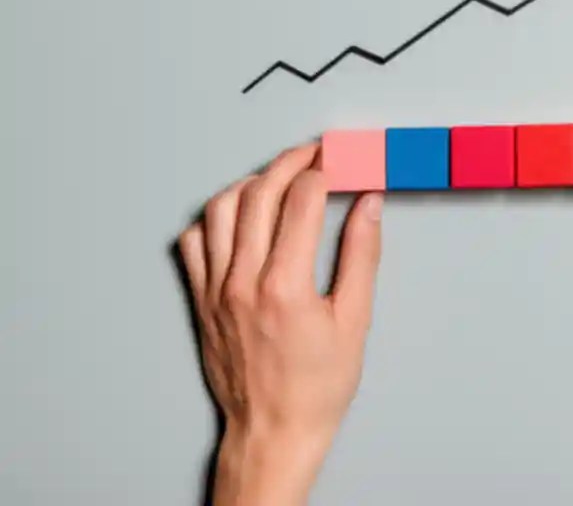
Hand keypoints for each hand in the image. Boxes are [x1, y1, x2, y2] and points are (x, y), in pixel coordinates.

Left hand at [177, 143, 383, 505]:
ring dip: (250, 183)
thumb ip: (361, 256)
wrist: (273, 430)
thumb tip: (368, 207)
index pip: (302, 201)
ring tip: (276, 177)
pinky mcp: (202, 299)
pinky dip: (214, 218)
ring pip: (220, 209)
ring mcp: (216, 289)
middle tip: (312, 153)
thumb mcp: (355, 321)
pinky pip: (194, 242)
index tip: (338, 160)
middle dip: (289, 162)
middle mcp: (244, 281)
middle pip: (259, 194)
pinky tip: (239, 216)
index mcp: (286, 285)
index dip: (323, 170)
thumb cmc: (317, 386)